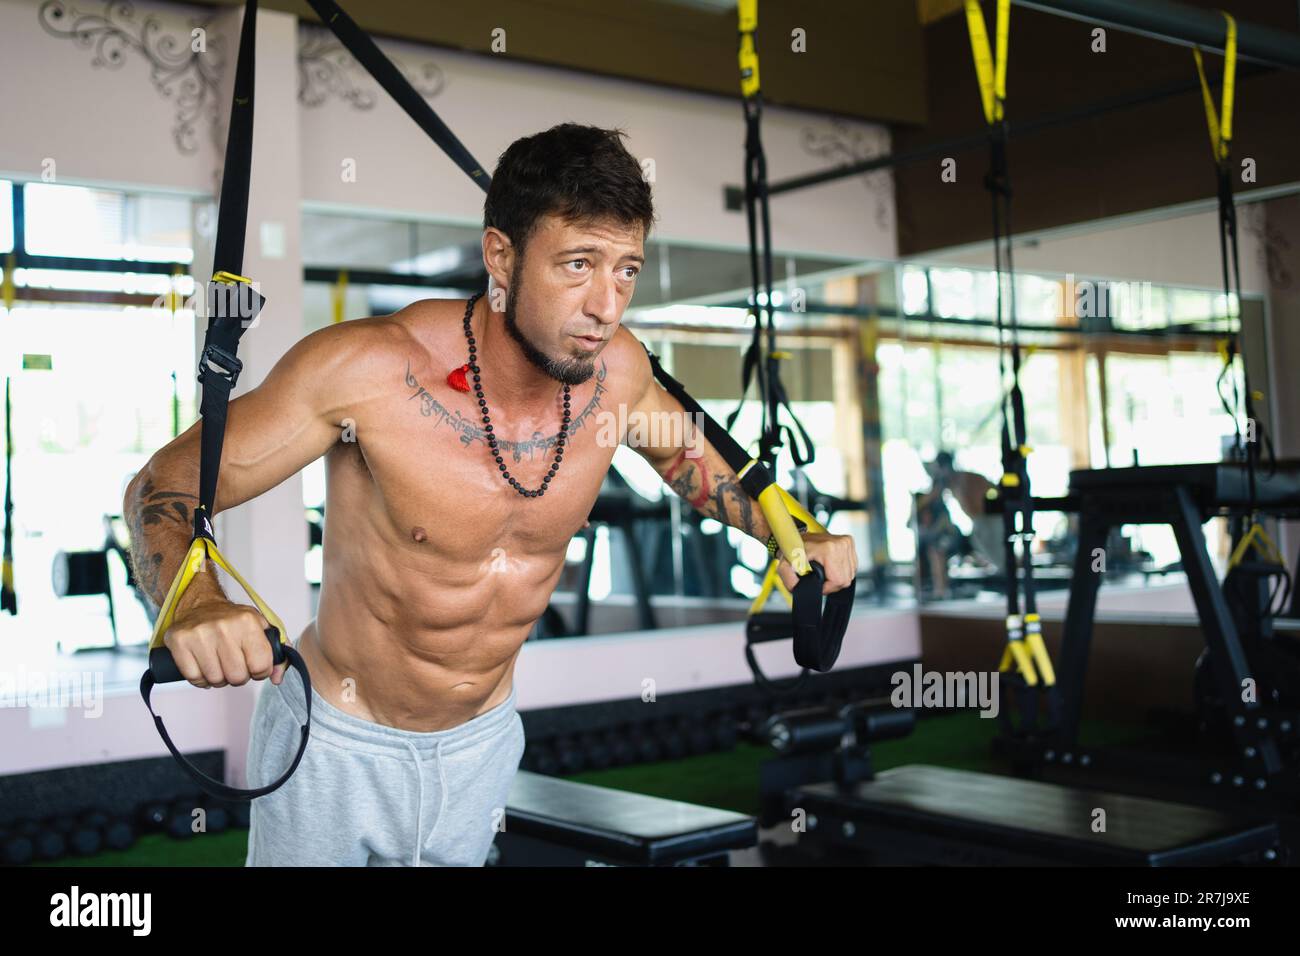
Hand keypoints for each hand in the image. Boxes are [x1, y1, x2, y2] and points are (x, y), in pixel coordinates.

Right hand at [165, 595, 285, 688]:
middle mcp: (224, 626)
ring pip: (215, 679)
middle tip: (235, 666)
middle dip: (239, 676)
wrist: (201, 604)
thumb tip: (277, 678)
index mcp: (248, 622)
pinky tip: (204, 667)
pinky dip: (200, 679)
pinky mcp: (179, 641)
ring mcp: (199, 634)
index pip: (261, 665)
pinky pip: (194, 678)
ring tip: (219, 664)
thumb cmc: (233, 620)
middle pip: (237, 676)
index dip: (260, 672)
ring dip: (219, 678)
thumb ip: (277, 652)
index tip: (255, 666)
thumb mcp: (261, 627)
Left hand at [776, 531, 857, 594]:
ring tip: (824, 570)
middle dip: (832, 584)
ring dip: (837, 577)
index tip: (817, 584)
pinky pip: (852, 566)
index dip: (827, 588)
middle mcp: (841, 544)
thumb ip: (789, 579)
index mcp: (829, 549)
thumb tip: (797, 590)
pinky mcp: (849, 542)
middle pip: (846, 579)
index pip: (838, 581)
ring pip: (850, 574)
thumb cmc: (792, 548)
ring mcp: (846, 542)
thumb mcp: (785, 565)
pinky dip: (842, 569)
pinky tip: (830, 565)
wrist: (796, 534)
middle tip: (819, 578)